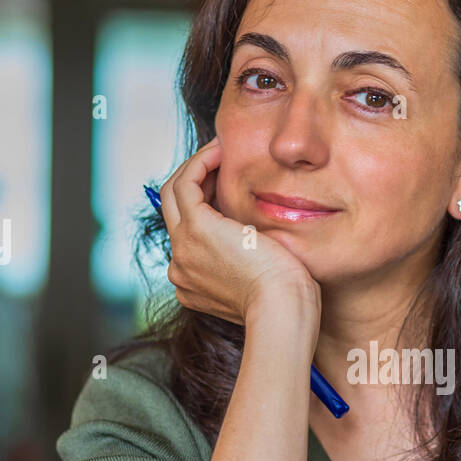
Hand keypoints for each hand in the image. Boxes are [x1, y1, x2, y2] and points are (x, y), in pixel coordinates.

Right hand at [159, 138, 320, 326]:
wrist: (282, 310)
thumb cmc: (286, 300)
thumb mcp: (262, 276)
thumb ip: (250, 257)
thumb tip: (256, 232)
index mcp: (193, 282)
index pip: (189, 231)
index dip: (205, 201)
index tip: (227, 183)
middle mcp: (180, 266)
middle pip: (175, 210)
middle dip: (196, 180)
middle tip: (221, 160)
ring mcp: (182, 248)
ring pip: (175, 193)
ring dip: (197, 166)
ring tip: (222, 150)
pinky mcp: (195, 229)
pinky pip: (185, 183)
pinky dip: (200, 162)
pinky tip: (221, 150)